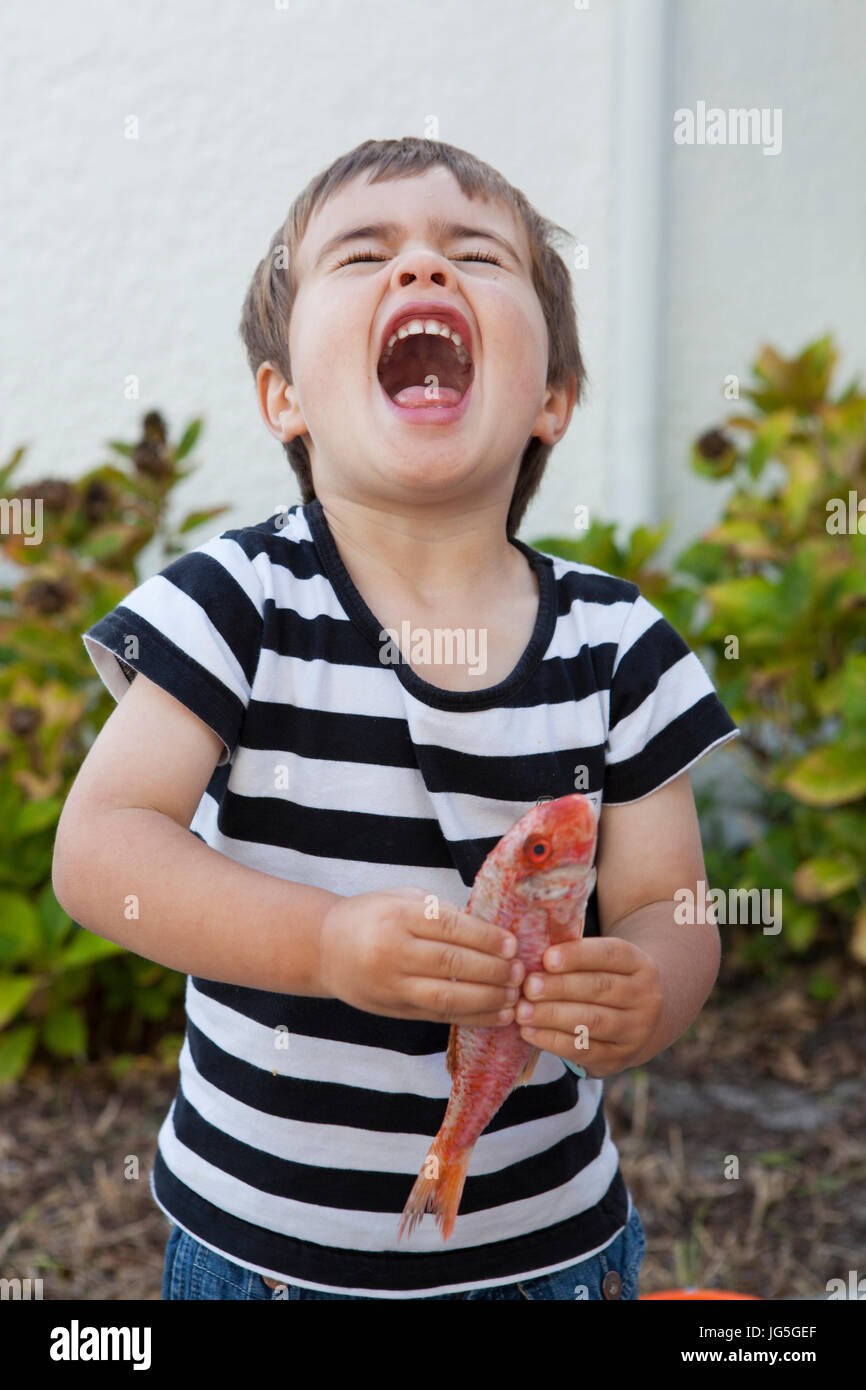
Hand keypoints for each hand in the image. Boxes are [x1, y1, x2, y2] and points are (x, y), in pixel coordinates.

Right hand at [318, 886, 524, 1025]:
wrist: (324, 948)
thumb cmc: (372, 916)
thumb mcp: (402, 898)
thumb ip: (441, 912)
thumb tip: (493, 928)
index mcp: (398, 916)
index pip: (450, 928)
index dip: (486, 938)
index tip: (513, 944)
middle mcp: (392, 951)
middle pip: (452, 963)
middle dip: (493, 970)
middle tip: (521, 973)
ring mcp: (392, 985)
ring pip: (447, 995)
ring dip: (488, 999)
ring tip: (515, 997)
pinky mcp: (395, 1010)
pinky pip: (439, 1015)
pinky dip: (473, 1017)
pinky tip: (498, 1015)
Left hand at [515, 936, 662, 1077]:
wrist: (643, 1021)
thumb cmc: (607, 981)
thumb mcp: (604, 963)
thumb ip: (575, 956)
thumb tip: (531, 954)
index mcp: (640, 965)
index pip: (610, 954)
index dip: (578, 955)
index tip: (547, 958)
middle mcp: (645, 997)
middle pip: (600, 989)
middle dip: (559, 987)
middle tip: (528, 986)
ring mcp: (636, 1031)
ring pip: (592, 1021)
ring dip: (552, 1016)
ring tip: (522, 1011)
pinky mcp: (619, 1058)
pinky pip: (583, 1050)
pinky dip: (552, 1041)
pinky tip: (530, 1032)